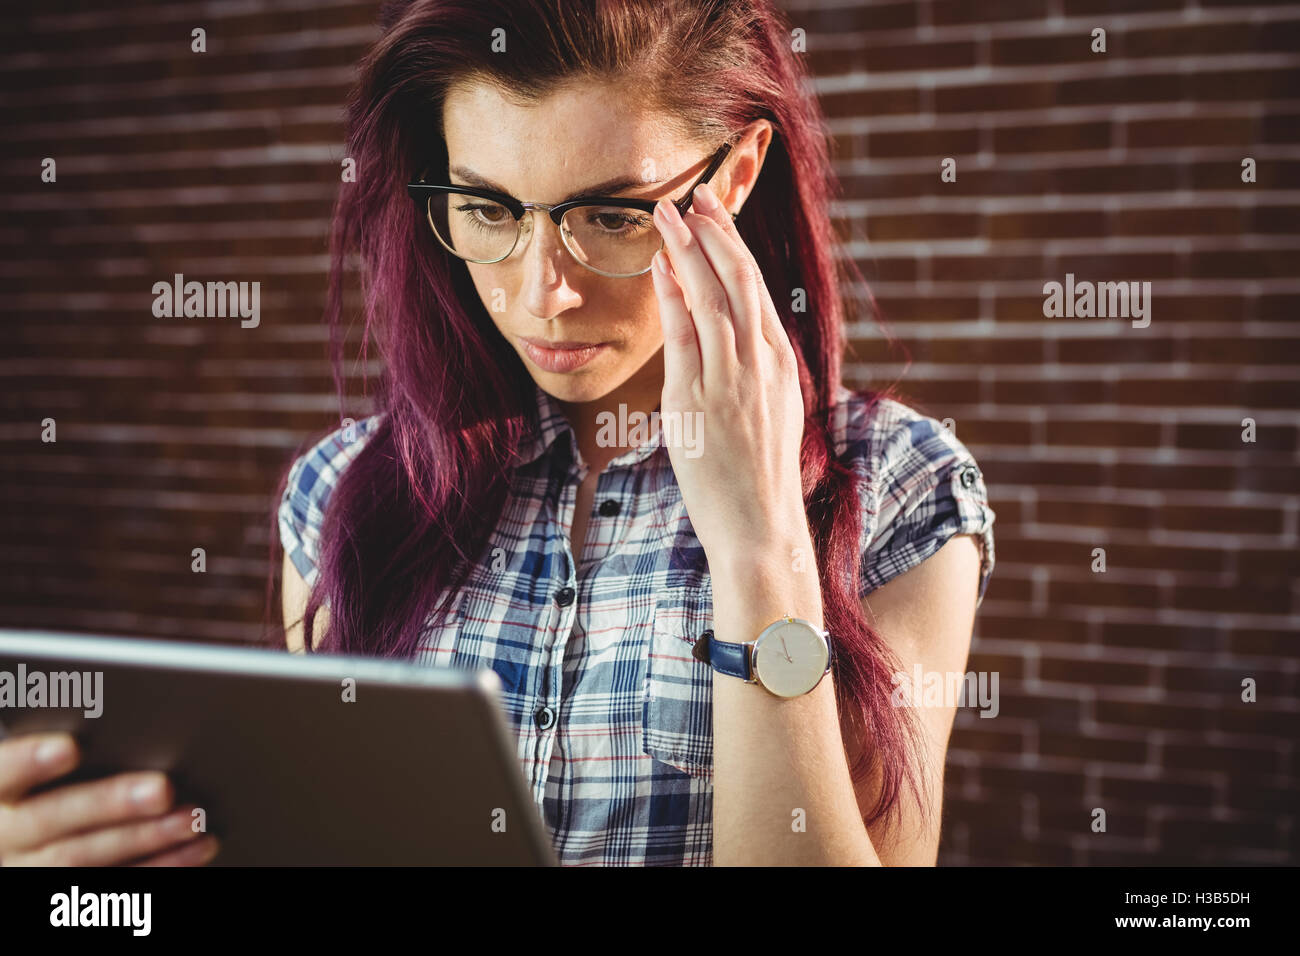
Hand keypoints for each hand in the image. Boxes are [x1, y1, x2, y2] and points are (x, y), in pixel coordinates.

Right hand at [0, 732, 218, 865]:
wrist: (40, 838)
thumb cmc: (57, 783)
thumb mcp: (45, 767)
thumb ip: (77, 749)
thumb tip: (136, 722)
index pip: (3, 772)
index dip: (31, 761)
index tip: (70, 747)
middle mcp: (8, 835)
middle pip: (50, 819)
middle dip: (110, 803)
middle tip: (162, 789)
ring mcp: (31, 869)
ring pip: (81, 858)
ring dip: (145, 839)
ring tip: (192, 820)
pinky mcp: (66, 893)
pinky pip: (113, 885)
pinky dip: (162, 866)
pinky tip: (197, 848)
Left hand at [650, 182, 811, 569]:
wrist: (760, 526)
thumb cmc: (760, 477)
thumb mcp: (771, 414)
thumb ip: (756, 373)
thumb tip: (738, 341)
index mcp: (780, 363)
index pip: (756, 289)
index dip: (734, 247)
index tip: (716, 216)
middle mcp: (761, 364)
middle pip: (739, 280)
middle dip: (715, 233)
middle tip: (693, 196)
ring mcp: (730, 380)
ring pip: (711, 297)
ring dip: (688, 250)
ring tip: (668, 214)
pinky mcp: (698, 402)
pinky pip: (685, 336)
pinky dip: (673, 296)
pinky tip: (661, 267)